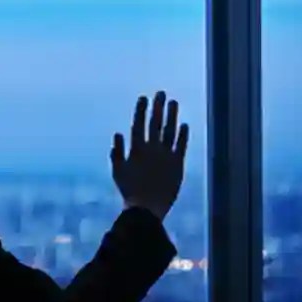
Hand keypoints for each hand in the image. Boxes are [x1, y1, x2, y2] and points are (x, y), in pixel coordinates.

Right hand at [111, 91, 188, 220]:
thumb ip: (117, 152)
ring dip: (172, 115)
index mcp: (136, 149)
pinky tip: (184, 125)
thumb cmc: (129, 192)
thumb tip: (118, 133)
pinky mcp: (178, 164)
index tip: (143, 98)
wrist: (147, 208)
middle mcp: (152, 149)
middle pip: (156, 123)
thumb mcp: (117, 172)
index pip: (139, 124)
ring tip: (174, 103)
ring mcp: (166, 155)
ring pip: (170, 130)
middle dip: (158, 106)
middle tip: (161, 93)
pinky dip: (182, 135)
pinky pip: (181, 146)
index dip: (141, 110)